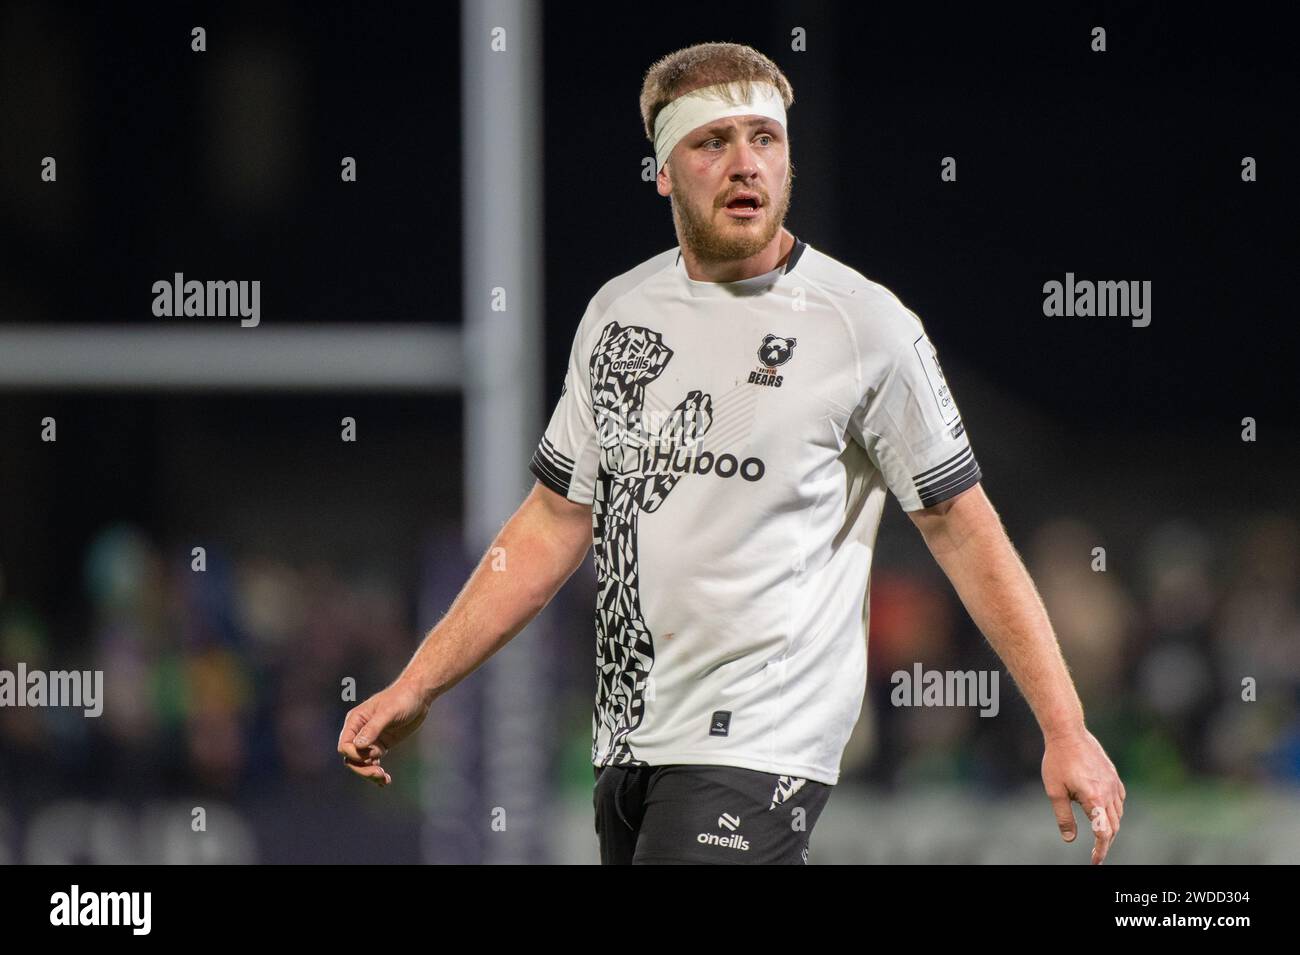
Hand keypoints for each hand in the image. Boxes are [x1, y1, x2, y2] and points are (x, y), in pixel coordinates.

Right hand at [337, 679, 430, 787]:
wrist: (418, 695)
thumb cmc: (402, 698)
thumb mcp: (388, 712)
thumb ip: (372, 728)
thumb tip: (357, 746)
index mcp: (355, 721)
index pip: (345, 745)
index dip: (354, 755)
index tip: (372, 756)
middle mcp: (359, 731)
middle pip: (351, 758)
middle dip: (362, 768)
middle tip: (379, 773)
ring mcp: (370, 739)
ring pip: (361, 763)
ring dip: (369, 773)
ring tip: (385, 779)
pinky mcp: (381, 744)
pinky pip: (373, 762)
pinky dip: (377, 772)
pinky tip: (386, 780)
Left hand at [1041, 726, 1125, 863]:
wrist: (1067, 732)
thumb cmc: (1057, 760)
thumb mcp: (1054, 791)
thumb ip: (1063, 817)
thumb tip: (1069, 839)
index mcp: (1094, 799)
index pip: (1103, 833)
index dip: (1100, 850)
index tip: (1095, 861)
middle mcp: (1108, 792)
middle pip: (1113, 826)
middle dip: (1105, 842)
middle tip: (1096, 853)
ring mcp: (1113, 782)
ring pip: (1118, 813)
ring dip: (1111, 826)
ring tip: (1099, 834)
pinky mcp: (1113, 775)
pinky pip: (1120, 799)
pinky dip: (1115, 810)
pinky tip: (1106, 811)